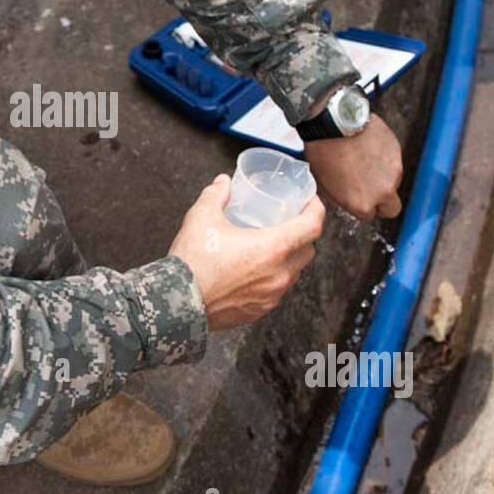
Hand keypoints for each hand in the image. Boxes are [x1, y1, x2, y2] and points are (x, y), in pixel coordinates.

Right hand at [169, 174, 324, 328]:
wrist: (177, 304)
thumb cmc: (192, 260)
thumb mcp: (202, 217)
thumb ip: (216, 195)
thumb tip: (223, 182)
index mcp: (273, 248)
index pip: (312, 226)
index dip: (316, 209)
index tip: (310, 202)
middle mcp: (279, 274)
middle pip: (307, 251)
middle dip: (303, 235)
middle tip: (289, 223)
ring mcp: (271, 296)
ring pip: (293, 273)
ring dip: (288, 258)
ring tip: (270, 248)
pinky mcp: (259, 311)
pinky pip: (276, 292)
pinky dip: (272, 278)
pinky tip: (255, 271)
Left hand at [304, 114, 402, 220]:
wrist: (333, 124)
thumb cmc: (324, 153)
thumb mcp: (324, 186)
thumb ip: (341, 199)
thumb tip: (345, 200)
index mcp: (362, 205)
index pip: (369, 217)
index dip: (363, 208)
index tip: (358, 199)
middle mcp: (382, 192)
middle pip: (392, 209)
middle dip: (383, 203)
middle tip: (370, 190)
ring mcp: (393, 172)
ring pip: (393, 182)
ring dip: (383, 177)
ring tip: (364, 161)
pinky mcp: (397, 152)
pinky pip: (393, 161)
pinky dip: (383, 158)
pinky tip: (368, 148)